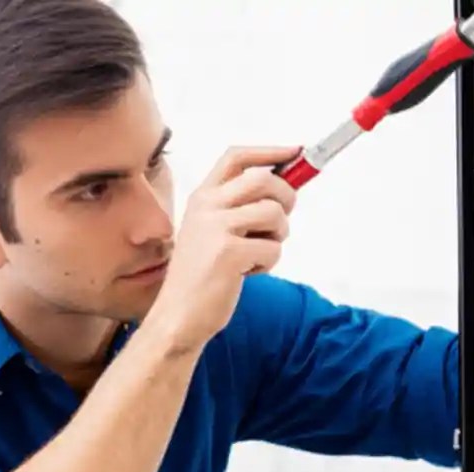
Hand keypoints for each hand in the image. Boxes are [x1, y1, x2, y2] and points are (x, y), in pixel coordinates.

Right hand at [146, 145, 299, 351]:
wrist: (177, 317)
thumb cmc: (202, 277)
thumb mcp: (212, 233)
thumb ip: (239, 209)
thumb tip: (287, 187)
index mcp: (201, 198)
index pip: (236, 157)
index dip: (270, 152)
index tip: (296, 153)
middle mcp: (206, 207)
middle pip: (264, 179)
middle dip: (287, 197)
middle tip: (282, 221)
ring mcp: (216, 228)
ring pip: (275, 213)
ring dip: (278, 236)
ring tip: (257, 254)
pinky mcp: (228, 253)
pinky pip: (273, 248)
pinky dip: (269, 263)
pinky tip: (247, 273)